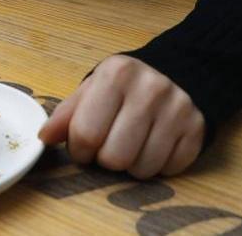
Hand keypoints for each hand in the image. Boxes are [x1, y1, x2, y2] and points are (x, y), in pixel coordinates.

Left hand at [38, 55, 204, 178]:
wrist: (183, 70)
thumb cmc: (127, 84)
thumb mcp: (94, 87)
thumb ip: (66, 113)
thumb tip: (44, 139)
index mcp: (116, 75)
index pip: (85, 134)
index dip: (79, 150)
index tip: (83, 146)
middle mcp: (149, 90)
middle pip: (114, 158)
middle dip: (105, 159)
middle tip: (109, 145)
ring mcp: (177, 110)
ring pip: (142, 169)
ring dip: (132, 165)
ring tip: (133, 144)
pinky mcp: (197, 130)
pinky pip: (169, 170)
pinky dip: (158, 166)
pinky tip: (156, 144)